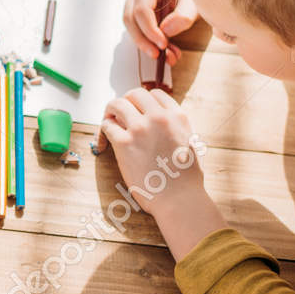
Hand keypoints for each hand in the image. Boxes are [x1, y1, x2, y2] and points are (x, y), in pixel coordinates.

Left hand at [99, 88, 206, 216]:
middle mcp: (159, 117)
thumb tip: (165, 126)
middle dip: (126, 103)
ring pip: (117, 104)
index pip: (155, 94)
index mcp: (178, 117)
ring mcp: (141, 128)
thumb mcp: (192, 144)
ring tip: (109, 123)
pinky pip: (106, 126)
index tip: (138, 112)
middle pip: (134, 94)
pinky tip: (104, 141)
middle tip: (121, 116)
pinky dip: (103, 131)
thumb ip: (177, 130)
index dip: (143, 102)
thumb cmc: (187, 179)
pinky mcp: (124, 143)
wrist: (180, 199)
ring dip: (110, 112)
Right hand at [122, 0, 198, 64]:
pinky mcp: (135, 12)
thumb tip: (166, 30)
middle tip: (158, 55)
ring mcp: (132, 0)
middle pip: (130, 19)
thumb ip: (183, 15)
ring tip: (165, 56)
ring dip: (146, 44)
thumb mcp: (193, 2)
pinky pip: (137, 30)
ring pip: (131, 27)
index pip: (141, 9)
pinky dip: (150, 43)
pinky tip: (166, 52)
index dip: (150, 30)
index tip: (162, 44)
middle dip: (144, 40)